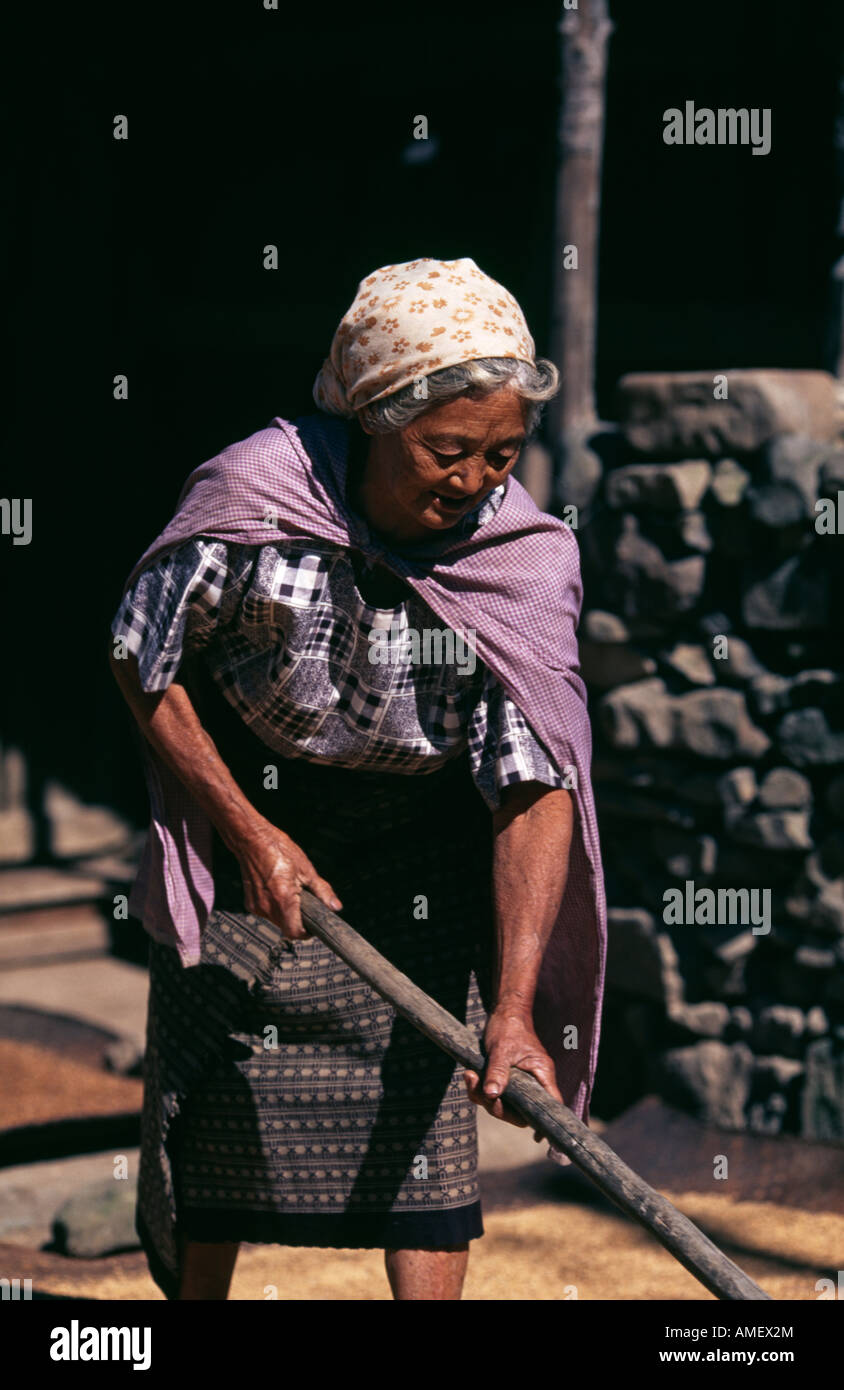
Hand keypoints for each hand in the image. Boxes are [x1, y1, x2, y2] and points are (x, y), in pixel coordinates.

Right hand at [233, 821, 341, 940]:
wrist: (252, 840)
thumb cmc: (279, 850)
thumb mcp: (306, 869)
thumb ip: (322, 891)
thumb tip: (335, 907)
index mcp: (283, 899)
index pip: (294, 933)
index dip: (306, 933)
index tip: (312, 926)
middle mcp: (267, 907)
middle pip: (286, 927)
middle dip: (297, 920)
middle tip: (303, 902)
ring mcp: (256, 906)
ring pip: (276, 921)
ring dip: (286, 913)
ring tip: (289, 891)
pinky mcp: (249, 903)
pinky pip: (267, 912)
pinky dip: (274, 906)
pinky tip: (276, 889)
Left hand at [464, 1010, 562, 1143]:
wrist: (503, 1012)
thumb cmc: (508, 1028)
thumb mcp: (501, 1050)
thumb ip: (498, 1072)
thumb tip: (493, 1095)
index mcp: (541, 1074)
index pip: (551, 1104)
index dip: (547, 1123)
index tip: (540, 1139)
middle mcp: (534, 1082)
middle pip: (521, 1112)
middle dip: (496, 1107)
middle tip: (479, 1090)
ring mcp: (521, 1083)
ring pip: (504, 1104)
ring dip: (483, 1097)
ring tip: (470, 1077)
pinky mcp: (507, 1080)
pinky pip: (495, 1095)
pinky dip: (480, 1090)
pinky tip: (470, 1076)